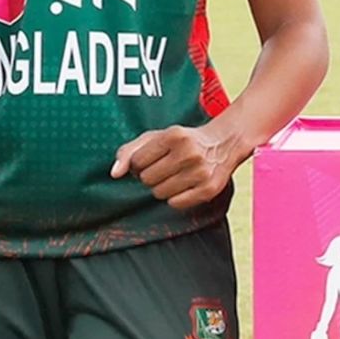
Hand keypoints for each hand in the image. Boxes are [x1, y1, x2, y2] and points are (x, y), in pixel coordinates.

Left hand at [111, 122, 245, 210]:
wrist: (225, 143)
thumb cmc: (183, 141)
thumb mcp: (157, 137)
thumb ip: (130, 151)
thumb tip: (114, 173)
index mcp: (175, 135)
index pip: (137, 161)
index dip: (139, 164)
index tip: (151, 160)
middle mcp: (189, 152)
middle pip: (147, 179)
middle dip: (150, 176)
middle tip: (165, 167)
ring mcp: (201, 172)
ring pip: (159, 193)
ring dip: (162, 187)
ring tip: (176, 175)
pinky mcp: (209, 189)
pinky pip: (175, 203)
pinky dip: (176, 198)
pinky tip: (185, 185)